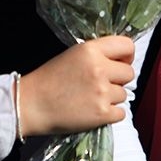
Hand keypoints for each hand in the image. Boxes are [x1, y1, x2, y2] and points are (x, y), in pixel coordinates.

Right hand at [18, 36, 135, 136]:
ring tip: (91, 98)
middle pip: (129, 73)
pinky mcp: (102, 114)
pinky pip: (121, 113)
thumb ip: (96, 54)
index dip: (127, 55)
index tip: (121, 62)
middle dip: (118, 79)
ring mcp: (102, 92)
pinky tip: (94, 111)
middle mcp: (99, 68)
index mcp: (91, 50)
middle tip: (101, 84)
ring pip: (124, 94)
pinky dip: (110, 114)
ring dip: (112, 98)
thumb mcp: (72, 55)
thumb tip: (118, 60)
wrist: (31, 105)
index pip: (126, 45)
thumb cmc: (48, 79)